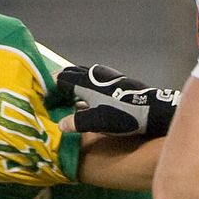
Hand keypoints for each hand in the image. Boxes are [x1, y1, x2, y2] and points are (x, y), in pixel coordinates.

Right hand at [54, 65, 178, 136]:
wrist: (152, 110)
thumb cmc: (122, 115)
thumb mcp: (96, 122)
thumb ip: (75, 122)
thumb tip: (60, 125)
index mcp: (84, 82)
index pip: (59, 79)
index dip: (50, 89)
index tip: (45, 100)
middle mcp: (94, 74)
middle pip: (70, 73)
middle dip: (60, 84)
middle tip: (55, 97)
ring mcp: (107, 75)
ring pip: (84, 75)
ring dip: (74, 84)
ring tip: (70, 97)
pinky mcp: (118, 80)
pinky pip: (96, 80)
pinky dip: (87, 86)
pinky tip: (90, 99)